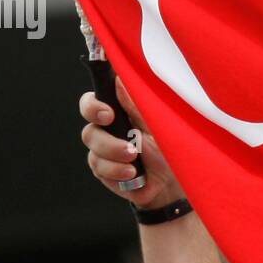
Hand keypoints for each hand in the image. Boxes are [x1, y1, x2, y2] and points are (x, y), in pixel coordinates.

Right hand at [79, 76, 184, 209]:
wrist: (173, 181)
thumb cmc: (168, 148)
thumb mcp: (156, 124)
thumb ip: (136, 105)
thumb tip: (119, 80)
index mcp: (118, 113)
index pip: (92, 102)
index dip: (92, 107)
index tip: (108, 114)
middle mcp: (107, 130)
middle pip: (89, 131)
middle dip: (108, 142)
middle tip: (130, 148)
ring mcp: (103, 152)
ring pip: (94, 153)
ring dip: (115, 159)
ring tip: (135, 162)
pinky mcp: (104, 170)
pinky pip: (99, 170)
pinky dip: (116, 172)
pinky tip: (132, 173)